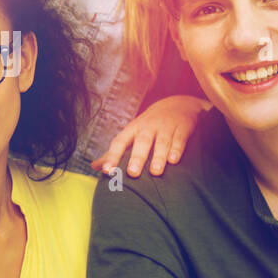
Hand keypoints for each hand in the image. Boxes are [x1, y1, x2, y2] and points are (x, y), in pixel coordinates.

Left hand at [92, 94, 208, 177]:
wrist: (178, 104)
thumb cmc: (149, 125)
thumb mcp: (131, 134)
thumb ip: (115, 151)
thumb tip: (94, 167)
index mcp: (133, 129)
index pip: (120, 142)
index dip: (113, 156)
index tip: (107, 171)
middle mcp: (148, 127)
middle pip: (141, 141)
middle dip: (137, 157)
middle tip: (132, 173)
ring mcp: (166, 126)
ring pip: (162, 141)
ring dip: (158, 156)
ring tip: (155, 172)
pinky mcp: (182, 127)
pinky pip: (179, 138)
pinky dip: (177, 149)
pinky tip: (174, 161)